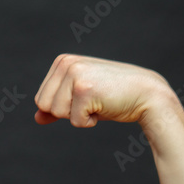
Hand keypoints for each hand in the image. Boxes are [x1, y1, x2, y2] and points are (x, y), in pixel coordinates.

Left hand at [33, 54, 174, 127]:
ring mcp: (75, 74)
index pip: (41, 99)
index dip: (62, 107)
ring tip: (97, 102)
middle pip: (44, 105)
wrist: (146, 94)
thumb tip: (37, 118)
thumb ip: (57, 105)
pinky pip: (74, 121)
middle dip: (67, 112)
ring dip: (78, 116)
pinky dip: (89, 122)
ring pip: (57, 113)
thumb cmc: (113, 96)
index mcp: (62, 61)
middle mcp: (66, 63)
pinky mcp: (84, 89)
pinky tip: (104, 106)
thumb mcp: (79, 99)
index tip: (84, 98)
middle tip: (90, 102)